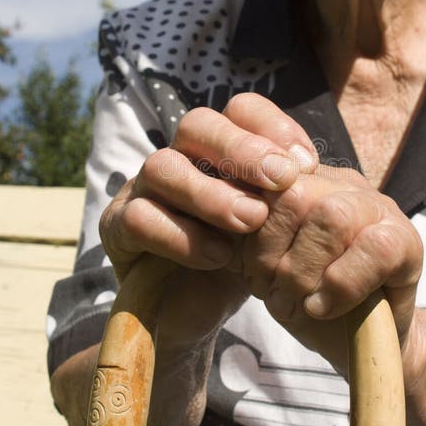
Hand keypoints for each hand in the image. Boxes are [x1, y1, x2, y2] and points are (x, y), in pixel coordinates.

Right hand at [98, 93, 318, 343]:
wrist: (197, 315)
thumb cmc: (243, 262)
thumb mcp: (275, 226)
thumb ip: (289, 197)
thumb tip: (308, 168)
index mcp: (219, 150)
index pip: (239, 110)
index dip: (273, 127)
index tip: (307, 165)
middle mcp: (179, 158)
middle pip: (197, 123)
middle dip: (241, 149)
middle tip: (281, 181)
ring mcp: (141, 190)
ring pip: (163, 166)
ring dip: (210, 193)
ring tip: (250, 222)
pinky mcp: (117, 230)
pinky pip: (139, 218)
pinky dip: (182, 236)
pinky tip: (218, 258)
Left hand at [241, 164, 422, 368]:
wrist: (360, 347)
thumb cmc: (307, 302)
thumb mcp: (264, 264)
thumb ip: (244, 232)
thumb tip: (214, 207)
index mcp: (305, 181)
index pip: (264, 174)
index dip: (249, 226)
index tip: (248, 268)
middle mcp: (342, 184)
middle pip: (294, 194)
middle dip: (271, 252)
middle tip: (272, 289)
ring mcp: (379, 208)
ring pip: (331, 216)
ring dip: (303, 271)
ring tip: (298, 301)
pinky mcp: (409, 241)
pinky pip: (372, 248)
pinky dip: (339, 285)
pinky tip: (324, 308)